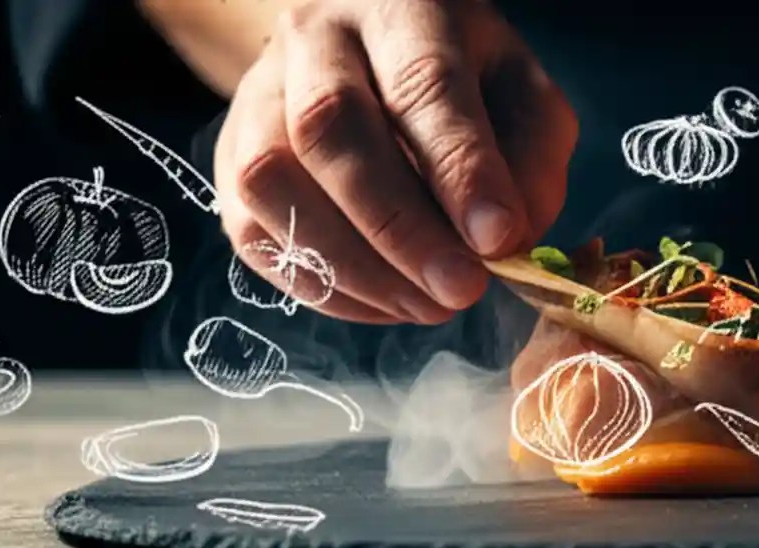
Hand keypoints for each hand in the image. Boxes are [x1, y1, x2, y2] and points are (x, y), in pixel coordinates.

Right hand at [214, 0, 577, 324]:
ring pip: (274, 182)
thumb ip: (530, 162)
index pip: (422, 82)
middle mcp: (314, 41)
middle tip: (461, 290)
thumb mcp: (521, 96)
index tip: (497, 239)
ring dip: (355, 267)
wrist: (363, 53)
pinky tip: (383, 303)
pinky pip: (254, 232)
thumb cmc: (460, 81)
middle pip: (330, 127)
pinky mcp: (229, 158)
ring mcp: (257, 97)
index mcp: (400, 10)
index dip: (460, 168)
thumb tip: (508, 242)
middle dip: (400, 228)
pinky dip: (321, 286)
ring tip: (426, 306)